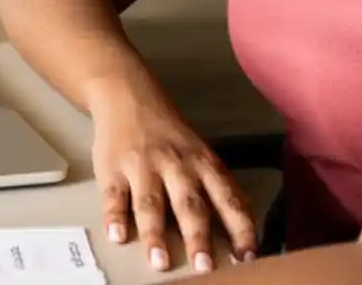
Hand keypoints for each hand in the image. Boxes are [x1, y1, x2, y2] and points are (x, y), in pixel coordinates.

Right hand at [89, 77, 257, 273]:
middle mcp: (176, 165)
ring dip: (155, 234)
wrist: (127, 96)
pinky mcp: (113, 167)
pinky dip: (115, 216)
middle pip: (189, 204)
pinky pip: (114, 195)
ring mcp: (143, 166)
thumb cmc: (169, 134)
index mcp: (203, 163)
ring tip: (159, 261)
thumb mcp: (199, 153)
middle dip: (197, 237)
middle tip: (204, 266)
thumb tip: (236, 233)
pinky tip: (118, 236)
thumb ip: (214, 188)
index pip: (228, 199)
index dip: (240, 228)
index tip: (247, 256)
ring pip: (151, 203)